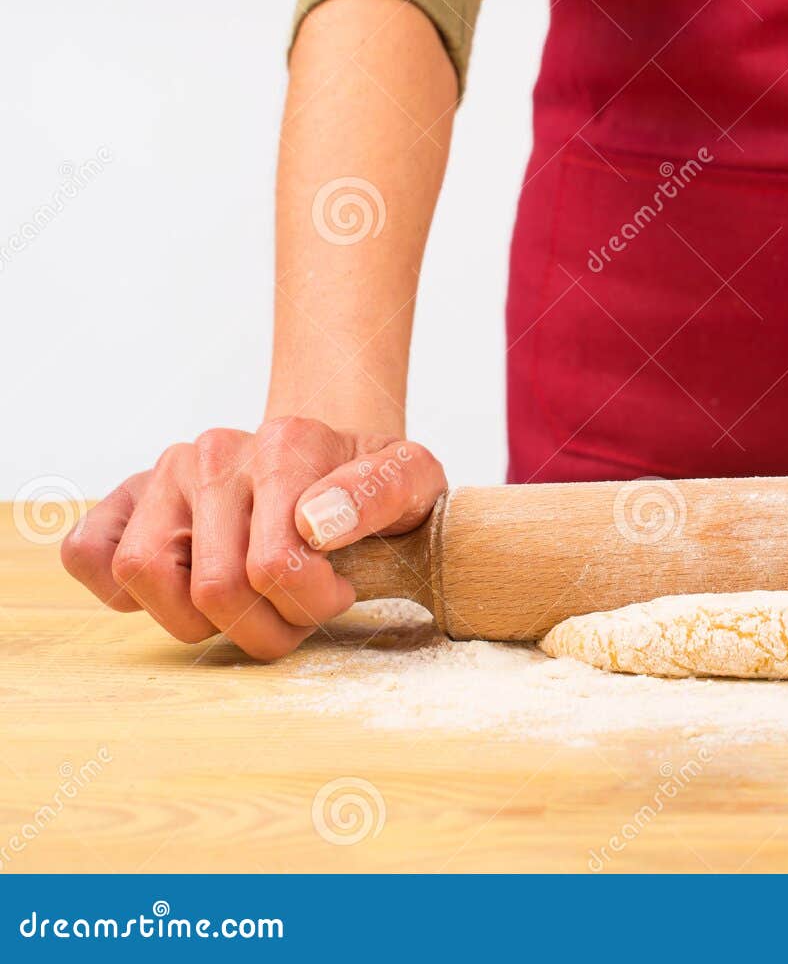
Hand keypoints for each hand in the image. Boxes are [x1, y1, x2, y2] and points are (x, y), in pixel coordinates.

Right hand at [60, 418, 445, 658]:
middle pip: (213, 588)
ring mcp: (165, 474)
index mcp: (286, 445)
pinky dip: (123, 591)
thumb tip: (314, 522)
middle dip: (265, 627)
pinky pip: (89, 553)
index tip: (341, 592)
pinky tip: (183, 589)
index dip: (313, 605)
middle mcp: (214, 453)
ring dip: (197, 619)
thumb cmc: (371, 481)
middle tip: (299, 611)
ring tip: (246, 603)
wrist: (333, 448)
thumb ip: (382, 491)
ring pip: (142, 575)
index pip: (276, 567)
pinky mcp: (129, 497)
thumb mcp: (415, 478)